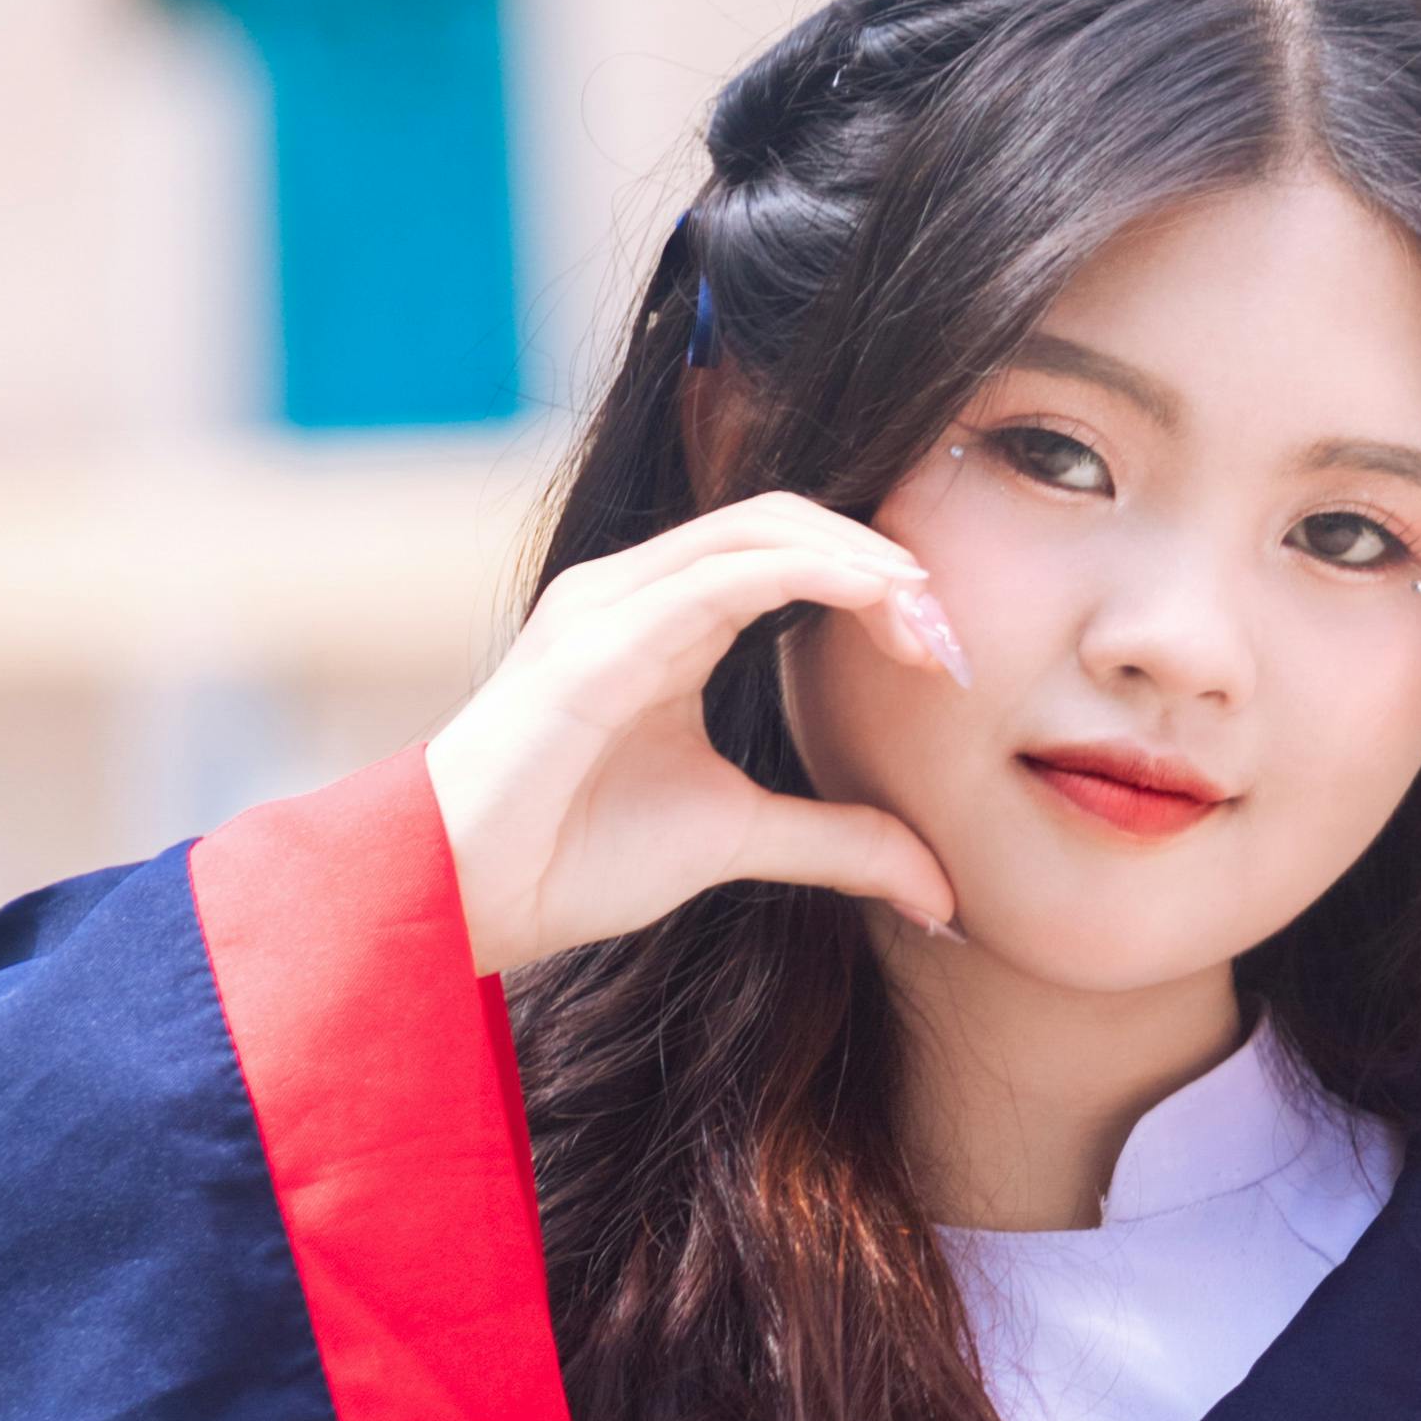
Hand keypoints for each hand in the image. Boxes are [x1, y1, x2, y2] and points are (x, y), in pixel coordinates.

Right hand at [425, 496, 969, 980]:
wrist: (469, 898)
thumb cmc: (574, 854)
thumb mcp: (740, 839)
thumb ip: (838, 843)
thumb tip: (940, 888)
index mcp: (665, 618)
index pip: (789, 555)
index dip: (877, 587)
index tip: (944, 659)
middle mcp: (634, 591)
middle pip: (785, 523)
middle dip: (881, 566)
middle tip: (950, 640)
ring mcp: (608, 605)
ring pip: (758, 530)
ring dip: (858, 562)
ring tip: (925, 615)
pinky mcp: (593, 645)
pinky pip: (717, 577)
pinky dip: (808, 574)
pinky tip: (874, 599)